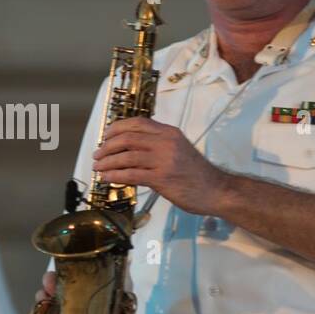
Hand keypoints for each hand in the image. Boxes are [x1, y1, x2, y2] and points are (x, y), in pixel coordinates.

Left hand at [93, 117, 226, 216]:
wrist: (217, 190)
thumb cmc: (196, 173)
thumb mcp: (179, 149)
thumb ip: (158, 144)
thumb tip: (130, 148)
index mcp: (169, 132)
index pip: (137, 123)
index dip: (117, 128)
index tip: (105, 137)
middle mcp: (165, 142)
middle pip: (127, 138)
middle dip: (107, 146)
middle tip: (97, 154)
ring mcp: (164, 160)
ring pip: (126, 156)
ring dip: (107, 162)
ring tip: (98, 167)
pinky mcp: (162, 178)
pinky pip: (131, 174)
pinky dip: (115, 175)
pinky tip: (107, 178)